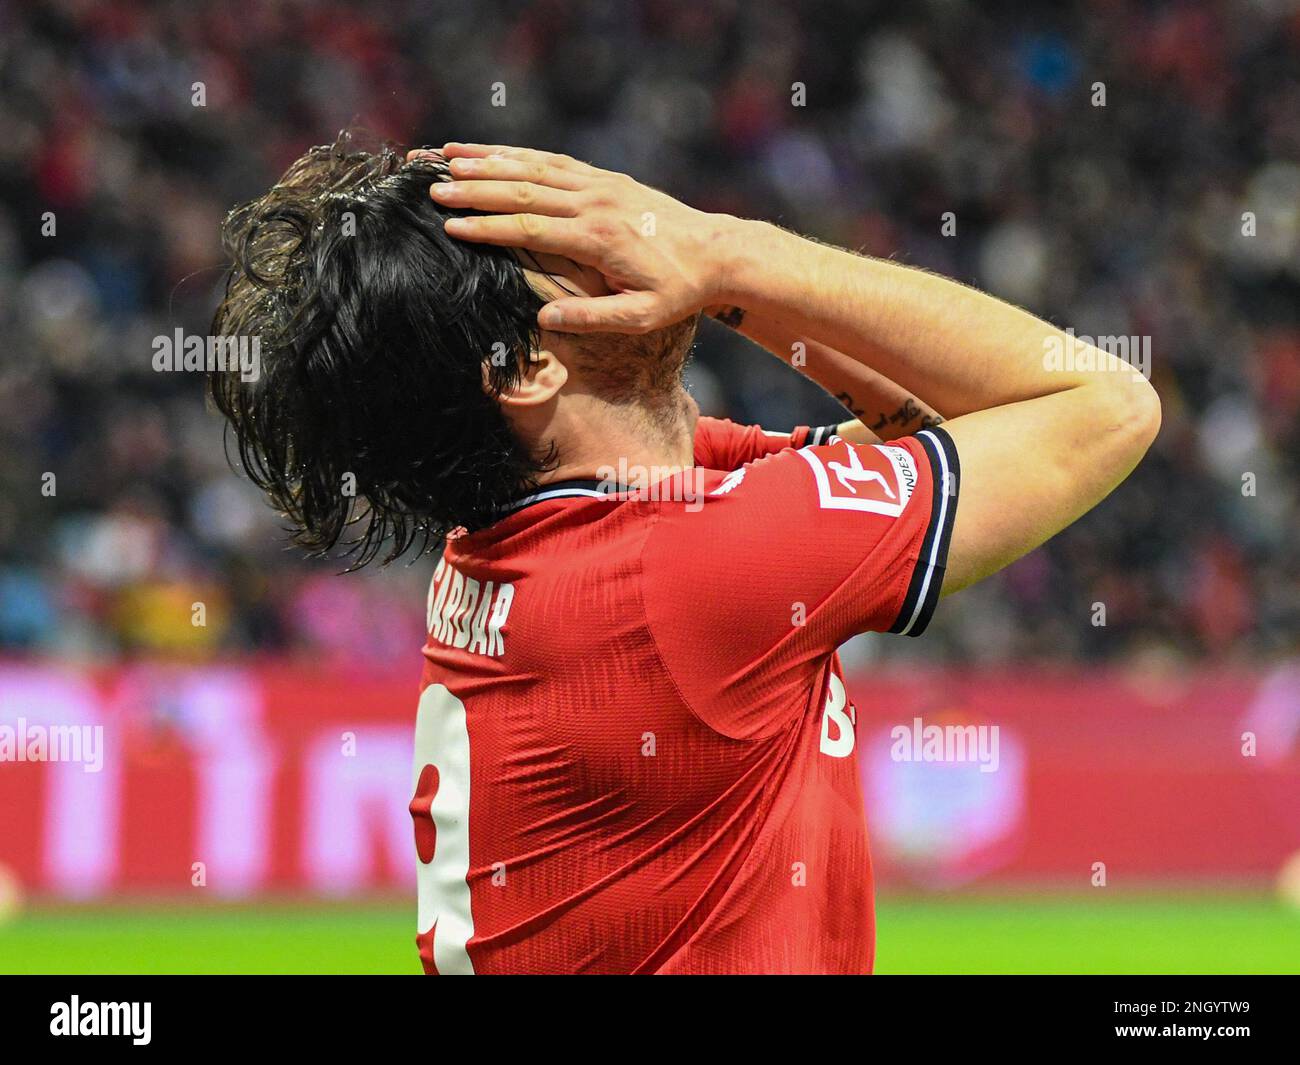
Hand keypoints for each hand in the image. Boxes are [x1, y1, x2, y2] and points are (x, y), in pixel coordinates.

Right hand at [416, 143, 738, 333]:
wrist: (716, 252)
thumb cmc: (678, 291)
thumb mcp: (642, 317)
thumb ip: (593, 319)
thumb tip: (542, 321)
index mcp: (599, 238)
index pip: (532, 228)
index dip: (489, 227)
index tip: (451, 226)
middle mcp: (596, 203)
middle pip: (525, 190)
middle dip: (475, 188)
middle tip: (433, 188)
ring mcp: (601, 185)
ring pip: (535, 168)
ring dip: (489, 160)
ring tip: (447, 156)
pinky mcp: (606, 179)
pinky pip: (555, 162)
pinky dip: (520, 154)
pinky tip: (491, 152)